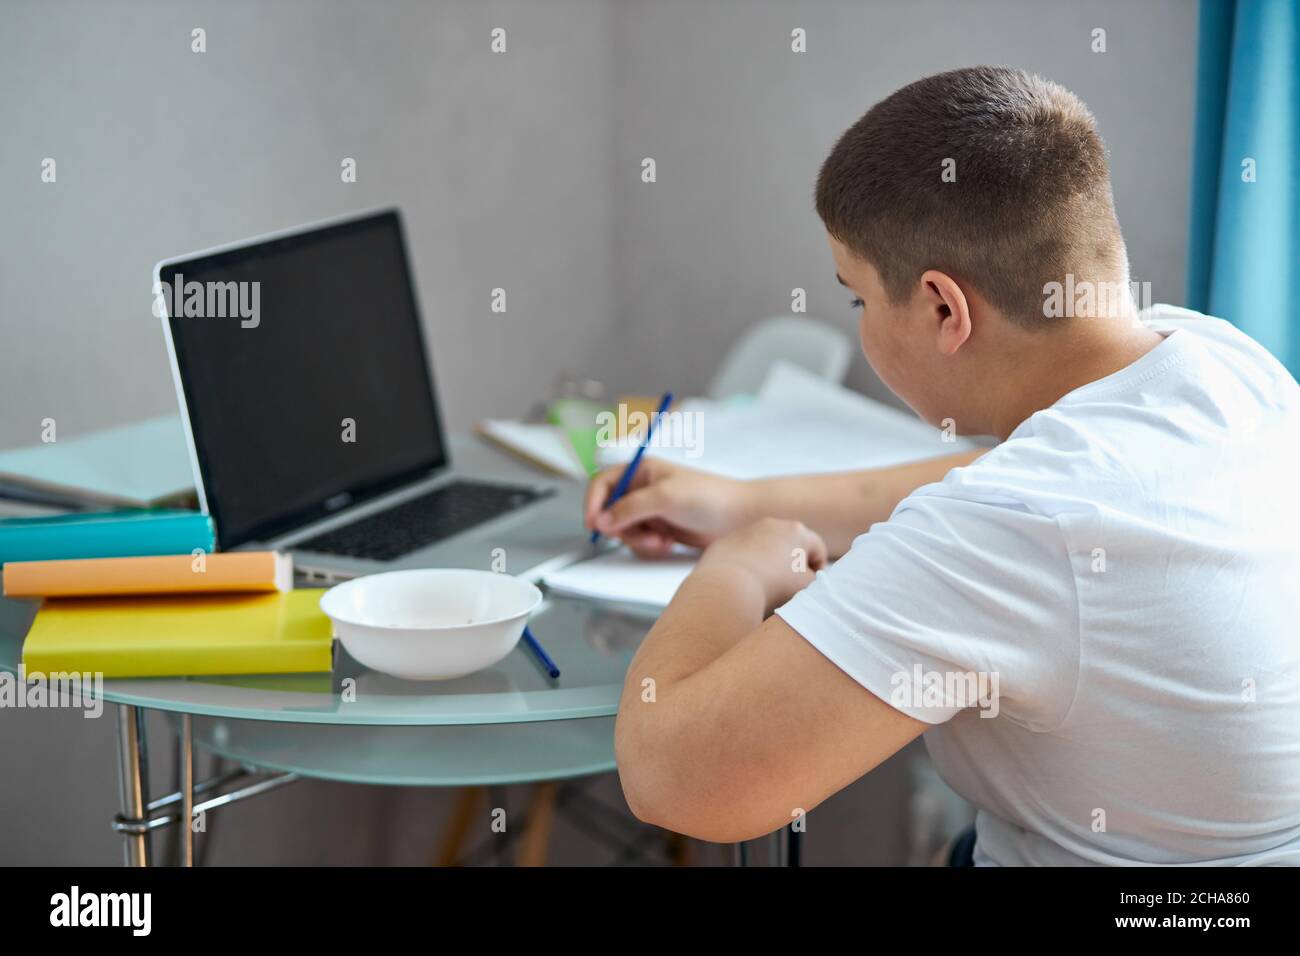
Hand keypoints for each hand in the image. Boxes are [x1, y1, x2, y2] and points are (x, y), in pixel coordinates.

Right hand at [583, 459, 755, 557]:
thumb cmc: (709, 497)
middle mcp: (642, 489)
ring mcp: (650, 510)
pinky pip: (639, 541)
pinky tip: (667, 544)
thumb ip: (630, 508)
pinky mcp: (659, 528)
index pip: (603, 483)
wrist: (738, 518)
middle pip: (609, 511)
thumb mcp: (666, 497)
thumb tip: (601, 520)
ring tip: (660, 541)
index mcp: (641, 471)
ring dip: (638, 540)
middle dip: (621, 528)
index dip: (592, 503)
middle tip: (640, 535)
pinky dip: (649, 546)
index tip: (593, 524)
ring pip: (623, 530)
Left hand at [695, 517, 827, 612]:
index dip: (818, 571)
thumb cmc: (774, 585)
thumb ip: (817, 581)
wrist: (728, 585)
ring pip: (767, 547)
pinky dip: (748, 564)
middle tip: (789, 586)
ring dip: (770, 562)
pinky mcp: (728, 540)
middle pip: (792, 545)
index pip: (817, 550)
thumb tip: (810, 578)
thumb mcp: (807, 587)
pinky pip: (745, 552)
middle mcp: (774, 524)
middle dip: (793, 564)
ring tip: (765, 584)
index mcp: (797, 531)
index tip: (809, 587)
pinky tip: (745, 581)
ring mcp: (748, 530)